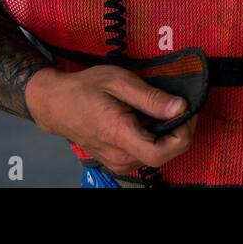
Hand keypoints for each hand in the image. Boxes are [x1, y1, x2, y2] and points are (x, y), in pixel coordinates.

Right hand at [26, 66, 198, 175]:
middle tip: (178, 104)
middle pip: (166, 154)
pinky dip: (155, 137)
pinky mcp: (119, 161)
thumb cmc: (85, 89)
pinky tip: (147, 118)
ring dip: (168, 133)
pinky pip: (147, 154)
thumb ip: (152, 97)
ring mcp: (118, 162)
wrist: (56, 104)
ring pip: (159, 155)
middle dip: (180, 130)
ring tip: (158, 108)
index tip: (187, 110)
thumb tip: (181, 108)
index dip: (183, 133)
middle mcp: (119, 156)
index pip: (161, 152)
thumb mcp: (120, 81)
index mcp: (118, 134)